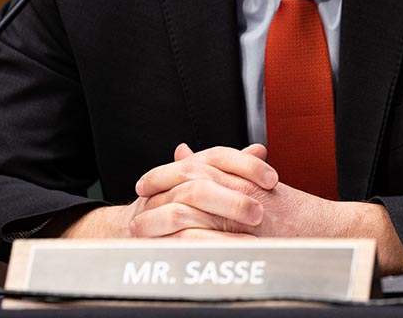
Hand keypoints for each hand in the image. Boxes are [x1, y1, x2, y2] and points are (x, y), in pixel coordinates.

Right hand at [128, 143, 277, 238]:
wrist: (130, 230)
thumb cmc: (174, 205)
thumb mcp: (204, 183)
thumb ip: (230, 168)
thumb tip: (258, 150)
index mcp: (184, 168)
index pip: (216, 155)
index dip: (246, 165)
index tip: (272, 179)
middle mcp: (166, 185)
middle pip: (199, 184)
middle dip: (233, 200)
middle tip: (260, 212)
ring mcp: (152, 210)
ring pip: (183, 212)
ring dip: (219, 226)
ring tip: (250, 238)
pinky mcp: (148, 236)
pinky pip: (177, 241)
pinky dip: (205, 246)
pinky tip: (229, 252)